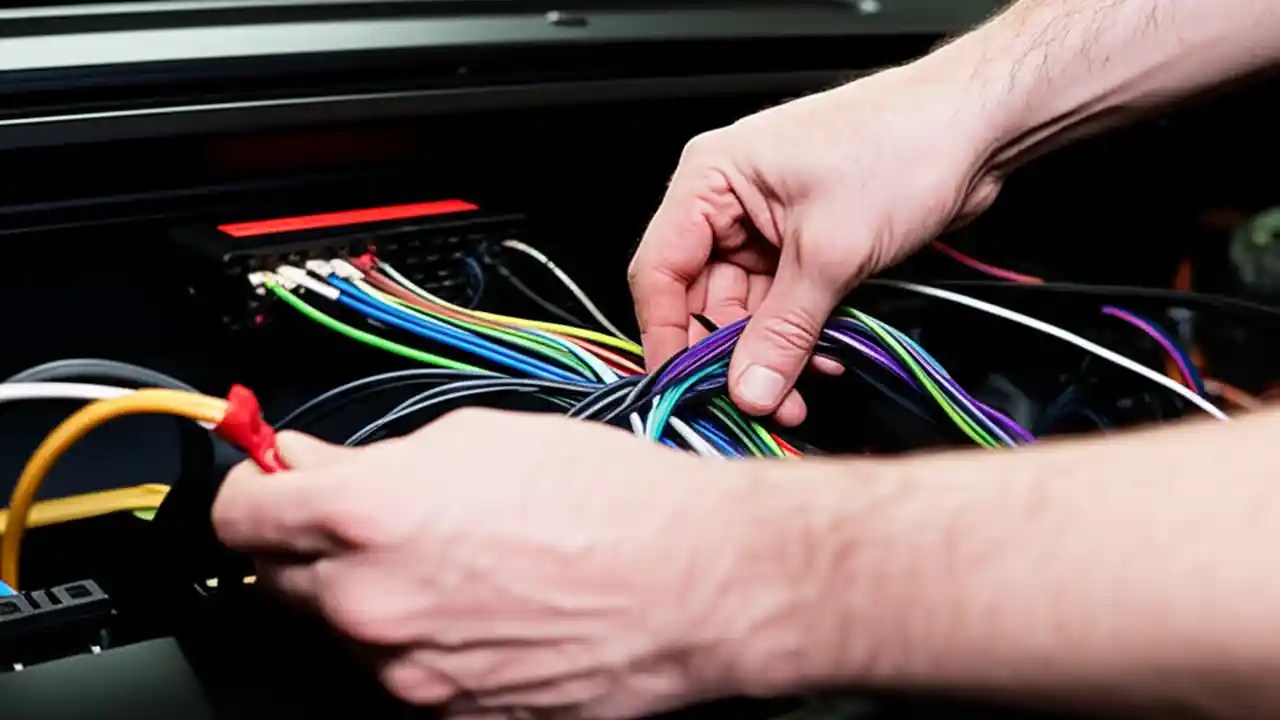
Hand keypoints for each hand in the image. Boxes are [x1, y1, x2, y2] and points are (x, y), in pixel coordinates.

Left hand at [212, 411, 814, 717]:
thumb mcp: (480, 436)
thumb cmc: (611, 501)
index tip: (272, 482)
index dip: (253, 489)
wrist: (696, 582)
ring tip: (460, 562)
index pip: (240, 513)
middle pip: (280, 580)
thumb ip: (374, 459)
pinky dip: (425, 642)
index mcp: (368, 518)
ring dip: (375, 596)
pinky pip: (406, 673)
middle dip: (311, 545)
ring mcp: (409, 672)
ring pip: (348, 631)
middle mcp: (372, 604)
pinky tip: (486, 606)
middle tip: (374, 517)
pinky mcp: (452, 715)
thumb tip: (317, 468)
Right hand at [629, 64, 1002, 422]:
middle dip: (731, 355)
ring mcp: (768, 222)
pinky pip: (784, 304)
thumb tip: (748, 388)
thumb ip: (783, 330)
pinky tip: (822, 361)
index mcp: (712, 178)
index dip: (665, 334)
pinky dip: (799, 336)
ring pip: (747, 308)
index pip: (659, 270)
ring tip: (797, 394)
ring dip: (771, 354)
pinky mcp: (806, 242)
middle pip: (702, 297)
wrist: (976, 125)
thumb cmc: (903, 144)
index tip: (680, 387)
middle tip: (756, 403)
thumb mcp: (830, 251)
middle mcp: (730, 199)